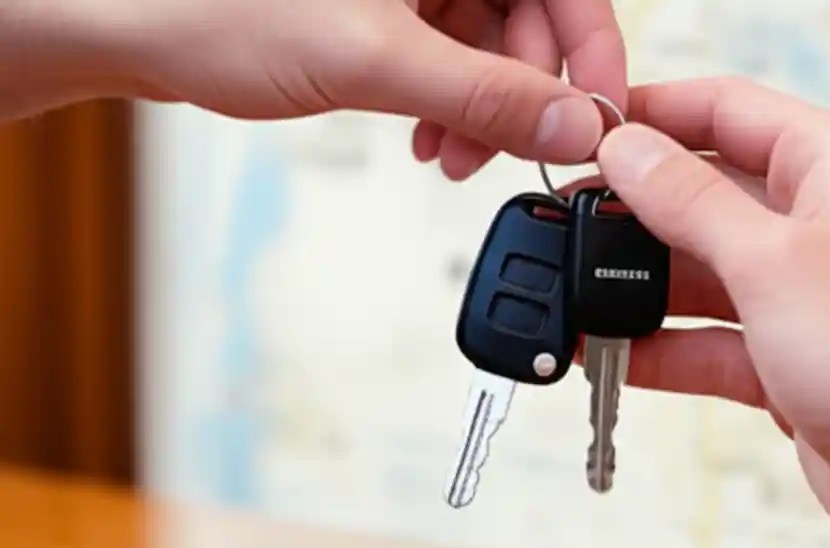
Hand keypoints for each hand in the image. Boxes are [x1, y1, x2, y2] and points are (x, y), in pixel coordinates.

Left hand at [2, 0, 624, 170]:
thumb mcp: (374, 60)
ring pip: (493, 43)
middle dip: (526, 94)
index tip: (600, 119)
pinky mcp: (388, 7)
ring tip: (448, 154)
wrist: (134, 25)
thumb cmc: (220, 8)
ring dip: (483, 109)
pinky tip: (424, 137)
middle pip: (535, 17)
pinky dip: (448, 102)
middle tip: (507, 151)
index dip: (594, 53)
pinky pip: (451, 55)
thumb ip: (486, 95)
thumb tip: (574, 124)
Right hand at [596, 78, 829, 547]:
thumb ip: (688, 202)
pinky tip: (610, 354)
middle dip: (634, 210)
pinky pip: (713, 340)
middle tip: (560, 222)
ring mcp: (806, 294)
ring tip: (571, 295)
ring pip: (703, 272)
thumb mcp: (771, 261)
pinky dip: (664, 348)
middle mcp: (823, 221)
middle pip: (706, 193)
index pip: (727, 110)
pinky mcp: (793, 360)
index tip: (583, 130)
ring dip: (639, 287)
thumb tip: (628, 150)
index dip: (651, 114)